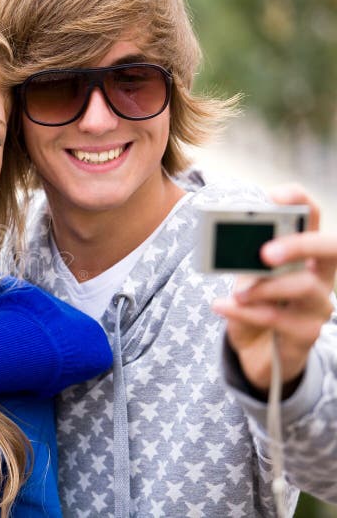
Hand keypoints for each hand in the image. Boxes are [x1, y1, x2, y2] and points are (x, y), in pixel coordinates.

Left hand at [212, 184, 336, 392]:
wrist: (256, 351)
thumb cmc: (254, 304)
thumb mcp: (245, 277)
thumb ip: (241, 257)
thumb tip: (227, 238)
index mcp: (305, 253)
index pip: (313, 217)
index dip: (299, 201)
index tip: (272, 195)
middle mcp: (321, 275)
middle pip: (332, 248)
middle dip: (300, 244)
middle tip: (266, 252)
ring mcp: (318, 305)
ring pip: (305, 286)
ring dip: (265, 287)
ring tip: (237, 292)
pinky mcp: (306, 333)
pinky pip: (279, 319)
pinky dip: (245, 312)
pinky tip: (221, 306)